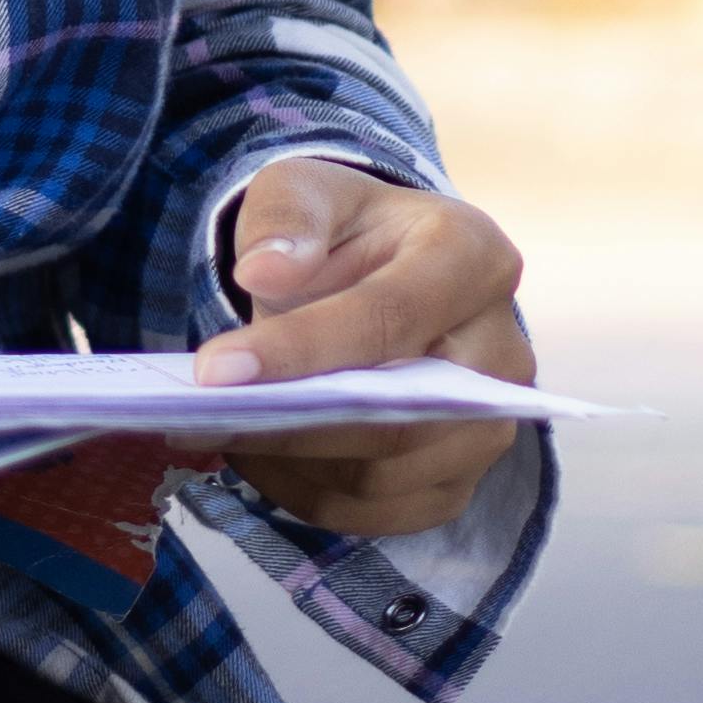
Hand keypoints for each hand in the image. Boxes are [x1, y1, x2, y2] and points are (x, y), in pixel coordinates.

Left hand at [173, 161, 536, 539]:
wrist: (377, 276)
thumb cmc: (343, 232)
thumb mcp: (306, 190)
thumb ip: (287, 217)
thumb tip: (265, 271)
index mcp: (472, 257)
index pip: (389, 316)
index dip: (301, 349)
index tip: (216, 370)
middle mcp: (500, 350)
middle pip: (397, 416)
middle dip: (292, 424)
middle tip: (201, 418)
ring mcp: (487, 424)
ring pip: (385, 475)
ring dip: (294, 464)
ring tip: (222, 433)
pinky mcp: (459, 478)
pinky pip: (378, 513)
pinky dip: (309, 495)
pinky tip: (261, 457)